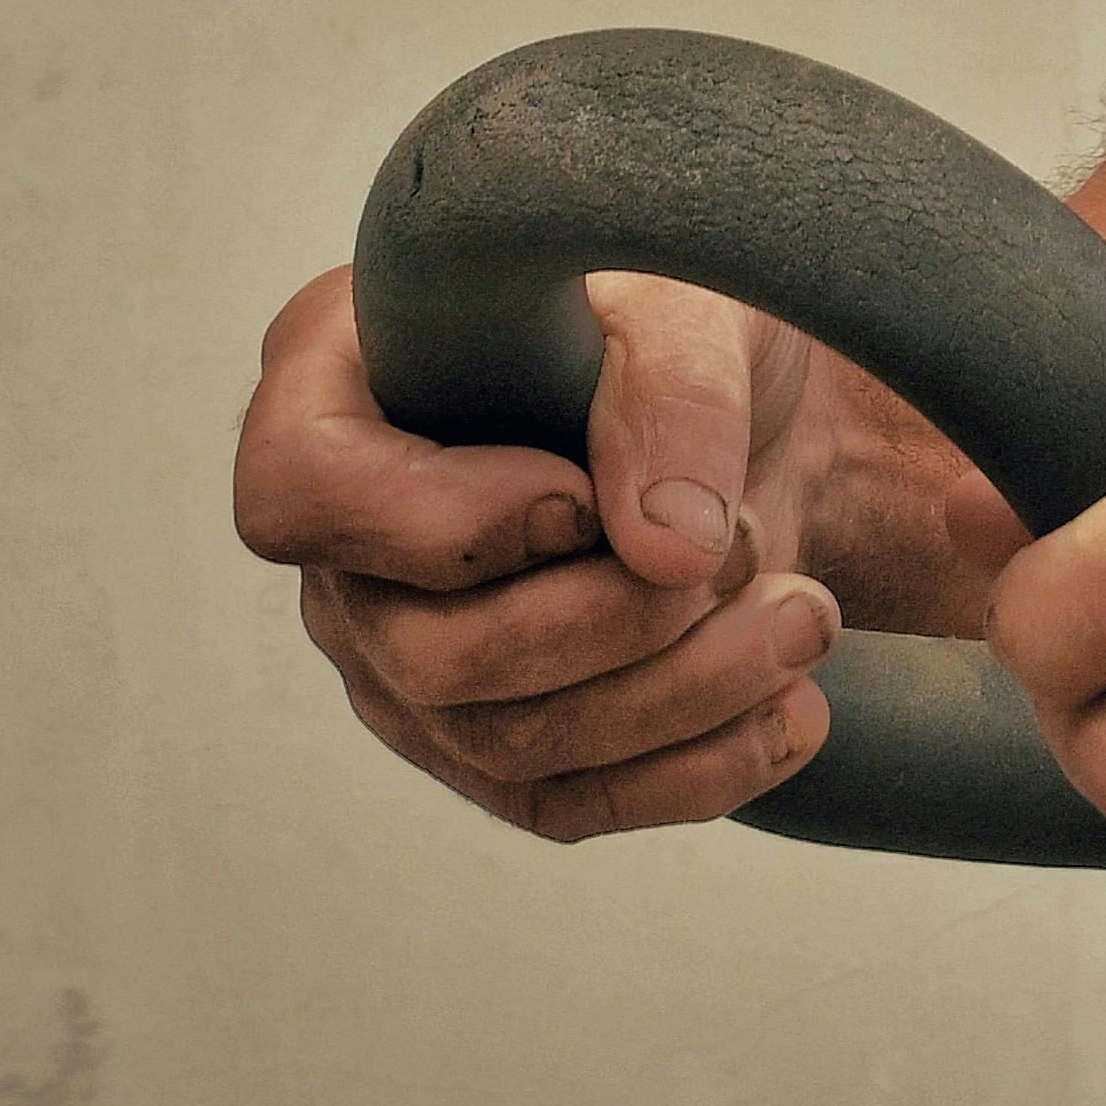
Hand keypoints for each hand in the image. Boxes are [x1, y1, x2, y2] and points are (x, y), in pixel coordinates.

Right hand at [233, 262, 842, 842]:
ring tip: (805, 615)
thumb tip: (666, 549)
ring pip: (508, 744)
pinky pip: (569, 801)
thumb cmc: (678, 327)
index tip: (580, 496)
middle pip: (427, 653)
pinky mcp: (492, 745)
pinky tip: (795, 711)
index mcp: (335, 387)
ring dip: (684, 694)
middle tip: (748, 553)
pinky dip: (697, 769)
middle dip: (614, 623)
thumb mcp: (689, 303)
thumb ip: (668, 393)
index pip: (300, 490)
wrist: (753, 419)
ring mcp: (407, 660)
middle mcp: (351, 548)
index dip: (443, 521)